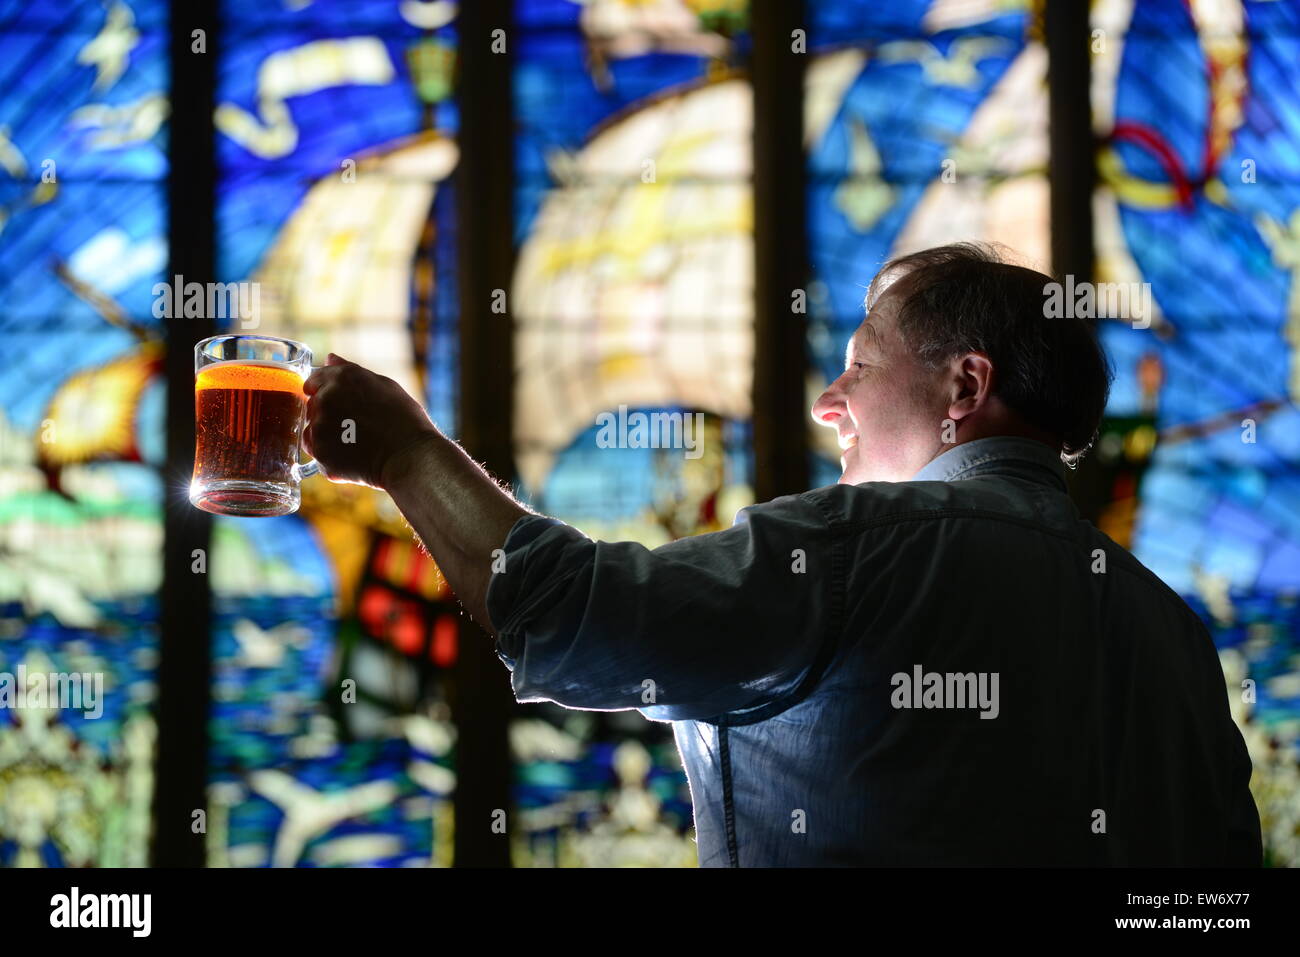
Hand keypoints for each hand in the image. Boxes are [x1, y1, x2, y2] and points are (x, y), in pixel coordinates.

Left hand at [303, 354, 436, 488]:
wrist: (411, 455)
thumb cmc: (405, 419)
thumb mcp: (384, 385)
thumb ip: (351, 371)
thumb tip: (330, 359)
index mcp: (340, 378)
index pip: (312, 382)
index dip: (325, 393)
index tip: (341, 405)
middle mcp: (325, 398)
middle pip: (312, 407)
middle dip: (328, 416)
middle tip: (356, 428)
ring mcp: (319, 426)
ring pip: (312, 432)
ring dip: (328, 438)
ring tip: (356, 445)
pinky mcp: (320, 453)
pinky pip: (318, 454)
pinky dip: (331, 458)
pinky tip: (354, 458)